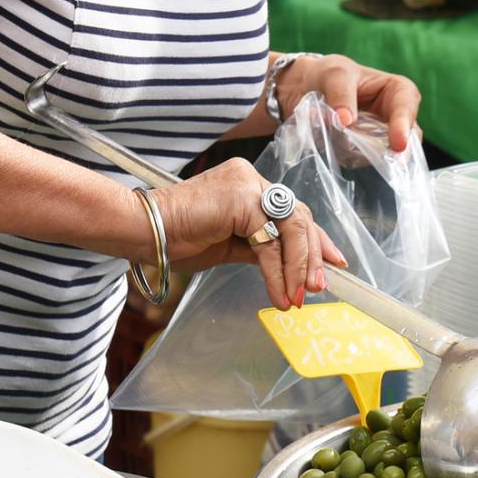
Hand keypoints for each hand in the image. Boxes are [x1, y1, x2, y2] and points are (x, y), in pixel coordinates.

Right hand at [149, 158, 346, 310]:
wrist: (144, 232)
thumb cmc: (177, 239)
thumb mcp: (231, 246)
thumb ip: (261, 250)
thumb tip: (290, 270)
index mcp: (248, 186)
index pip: (292, 213)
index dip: (316, 240)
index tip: (333, 264)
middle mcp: (251, 179)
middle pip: (298, 218)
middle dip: (313, 256)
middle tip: (318, 288)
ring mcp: (248, 185)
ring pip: (290, 228)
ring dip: (298, 268)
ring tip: (299, 297)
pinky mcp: (243, 199)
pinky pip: (270, 241)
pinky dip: (278, 270)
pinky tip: (280, 293)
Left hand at [276, 54, 421, 152]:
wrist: (303, 90)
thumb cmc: (327, 75)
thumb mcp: (333, 74)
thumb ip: (340, 93)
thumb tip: (346, 121)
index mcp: (396, 91)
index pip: (407, 106)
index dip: (404, 124)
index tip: (398, 143)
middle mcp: (393, 118)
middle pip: (405, 139)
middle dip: (396, 151)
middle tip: (390, 164)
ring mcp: (378, 139)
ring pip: (381, 155)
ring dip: (362, 153)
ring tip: (339, 142)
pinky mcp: (361, 154)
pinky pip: (359, 162)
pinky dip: (347, 157)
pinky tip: (333, 147)